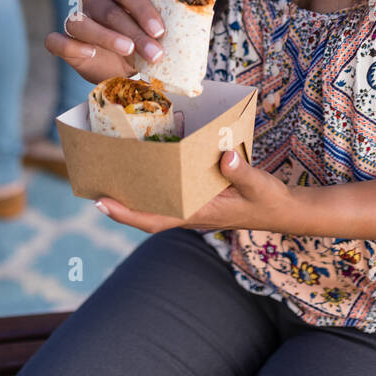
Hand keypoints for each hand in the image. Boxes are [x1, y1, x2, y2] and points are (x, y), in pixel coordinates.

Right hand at [44, 0, 166, 83]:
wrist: (119, 67)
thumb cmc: (138, 43)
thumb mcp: (152, 34)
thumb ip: (162, 29)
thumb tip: (189, 34)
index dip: (143, 9)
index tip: (160, 31)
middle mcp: (92, 0)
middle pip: (109, 10)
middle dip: (134, 32)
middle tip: (154, 53)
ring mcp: (75, 19)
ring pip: (81, 23)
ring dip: (106, 37)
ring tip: (128, 51)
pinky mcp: (62, 42)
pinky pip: (56, 41)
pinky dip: (70, 46)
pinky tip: (90, 53)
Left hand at [93, 146, 296, 235]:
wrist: (282, 211)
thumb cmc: (269, 199)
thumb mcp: (259, 185)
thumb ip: (242, 172)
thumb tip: (225, 157)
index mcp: (198, 214)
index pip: (154, 219)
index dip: (126, 214)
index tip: (101, 204)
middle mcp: (190, 214)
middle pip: (146, 214)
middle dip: (119, 204)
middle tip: (92, 184)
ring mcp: (193, 209)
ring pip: (155, 206)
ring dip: (133, 196)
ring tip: (110, 174)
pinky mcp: (198, 201)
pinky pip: (167, 197)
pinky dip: (152, 188)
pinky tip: (145, 170)